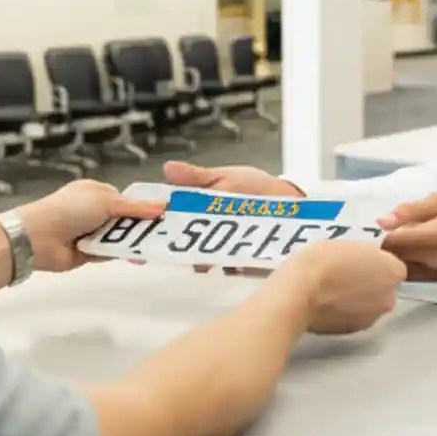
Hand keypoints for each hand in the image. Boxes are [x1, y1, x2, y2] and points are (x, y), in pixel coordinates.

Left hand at [16, 180, 164, 271]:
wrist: (38, 237)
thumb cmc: (71, 210)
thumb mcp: (106, 202)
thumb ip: (135, 207)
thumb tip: (163, 205)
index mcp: (95, 192)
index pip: (126, 199)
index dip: (143, 207)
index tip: (164, 215)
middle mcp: (94, 211)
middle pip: (125, 219)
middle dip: (141, 227)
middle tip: (164, 234)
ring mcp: (90, 232)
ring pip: (119, 237)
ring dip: (133, 241)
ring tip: (154, 248)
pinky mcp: (88, 252)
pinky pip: (109, 252)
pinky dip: (119, 253)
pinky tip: (136, 256)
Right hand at [163, 161, 303, 274]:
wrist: (290, 200)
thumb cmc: (255, 186)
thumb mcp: (226, 176)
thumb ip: (197, 177)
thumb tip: (168, 168)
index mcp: (196, 207)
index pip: (169, 219)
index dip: (155, 227)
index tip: (146, 232)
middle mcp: (206, 231)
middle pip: (183, 243)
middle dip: (178, 247)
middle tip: (177, 245)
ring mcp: (223, 247)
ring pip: (206, 258)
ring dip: (204, 258)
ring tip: (204, 258)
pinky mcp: (243, 260)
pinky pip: (233, 266)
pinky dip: (231, 266)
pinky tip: (232, 264)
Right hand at [271, 242, 406, 334]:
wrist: (300, 291)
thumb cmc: (324, 259)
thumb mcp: (350, 242)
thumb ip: (367, 255)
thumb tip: (367, 262)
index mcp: (393, 272)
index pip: (392, 265)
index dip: (375, 262)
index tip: (357, 258)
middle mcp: (389, 298)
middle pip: (384, 288)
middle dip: (369, 282)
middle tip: (343, 272)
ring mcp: (372, 318)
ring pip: (369, 304)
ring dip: (357, 298)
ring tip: (331, 288)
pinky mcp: (352, 331)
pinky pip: (353, 316)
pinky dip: (344, 311)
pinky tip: (326, 302)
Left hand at [378, 193, 436, 282]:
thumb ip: (413, 209)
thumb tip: (383, 221)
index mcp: (436, 236)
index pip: (392, 241)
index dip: (383, 232)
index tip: (388, 223)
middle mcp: (432, 260)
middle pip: (390, 256)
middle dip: (385, 243)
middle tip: (392, 231)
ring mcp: (431, 275)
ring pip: (395, 267)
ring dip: (392, 255)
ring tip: (401, 241)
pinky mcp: (430, 282)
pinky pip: (404, 274)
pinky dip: (400, 264)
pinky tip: (408, 252)